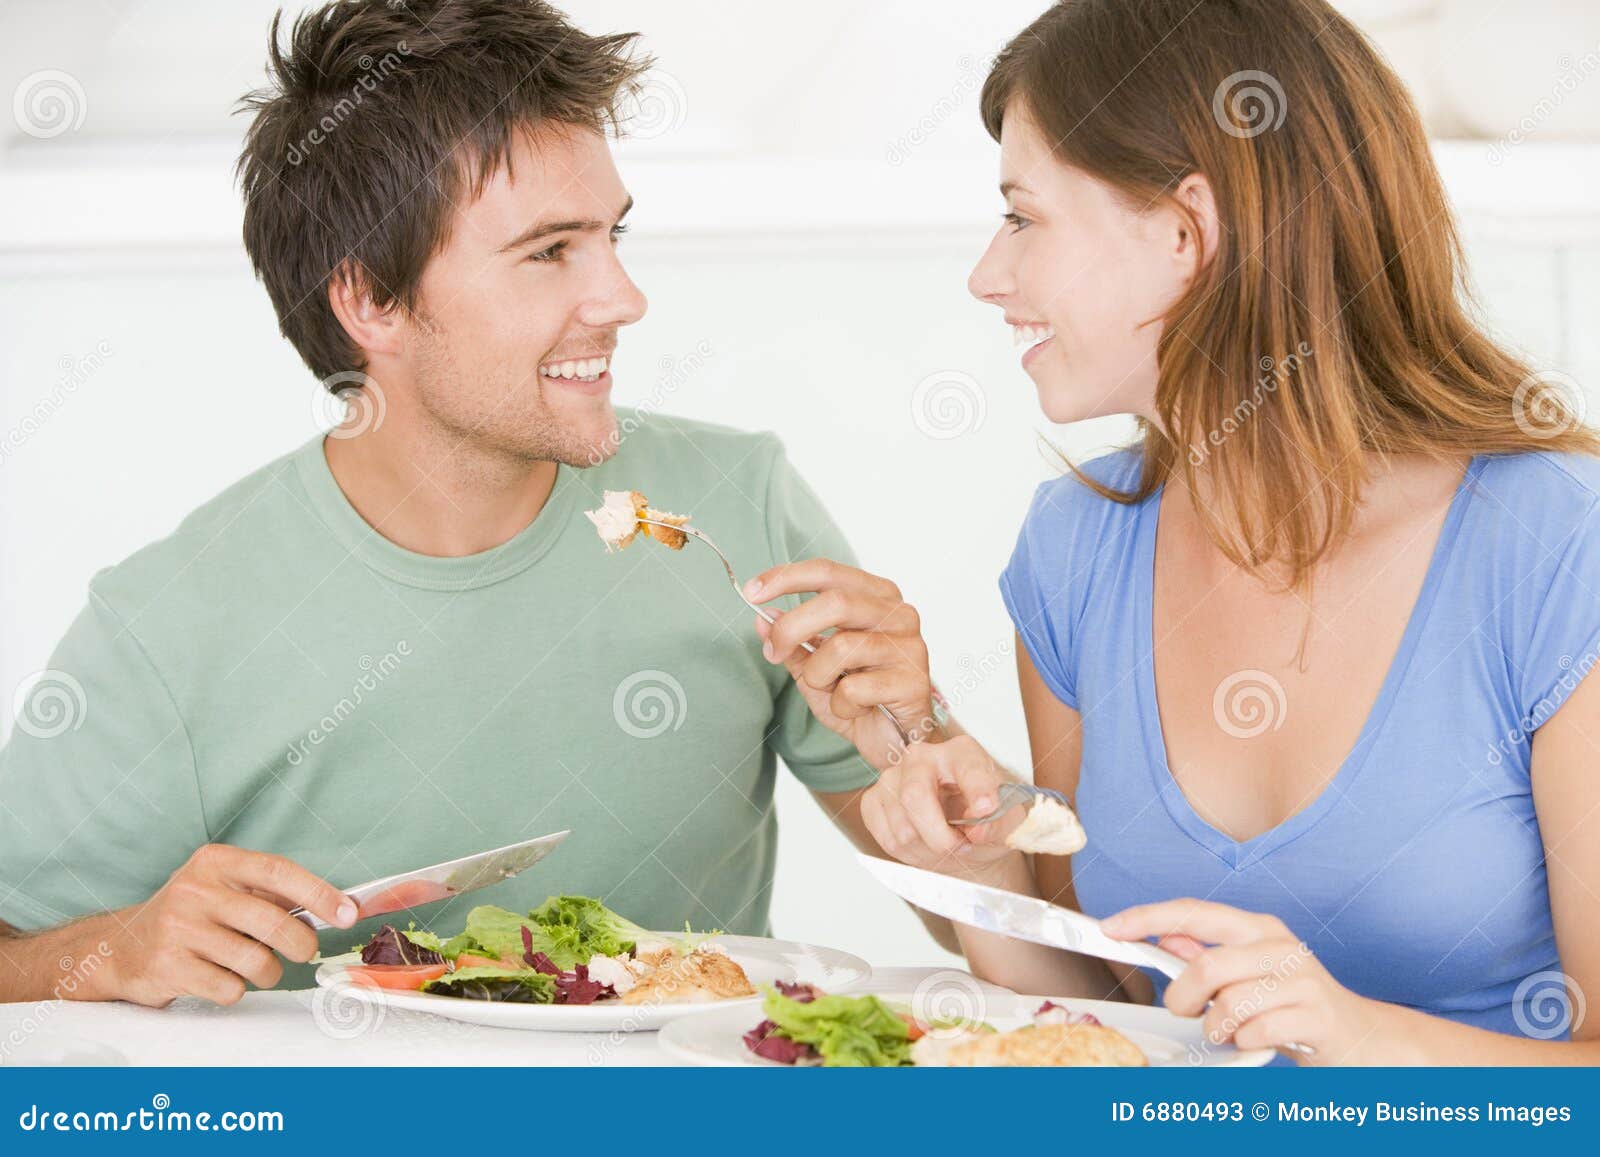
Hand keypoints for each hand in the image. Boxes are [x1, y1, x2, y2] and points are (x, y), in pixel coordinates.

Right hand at [89, 844, 356, 1006]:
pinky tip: (218, 976)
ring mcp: (178, 929)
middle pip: (274, 923)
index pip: (279, 872)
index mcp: (217, 861)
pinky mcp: (168, 967)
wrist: (122, 946)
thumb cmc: (191, 915)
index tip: (348, 913)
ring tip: (251, 965)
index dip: (319, 894)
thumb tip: (340, 908)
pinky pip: (229, 989)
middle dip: (301, 944)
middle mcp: (195, 890)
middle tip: (302, 950)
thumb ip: (274, 894)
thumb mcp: (225, 887)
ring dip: (267, 972)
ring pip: (257, 962)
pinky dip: (234, 989)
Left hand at [744, 558, 936, 769]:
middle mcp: (898, 613)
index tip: (751, 592)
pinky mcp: (914, 681)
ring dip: (819, 677)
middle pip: (835, 603)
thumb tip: (762, 618)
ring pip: (840, 648)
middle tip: (774, 653)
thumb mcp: (814, 667)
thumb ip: (791, 642)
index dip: (786, 578)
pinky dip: (842, 705)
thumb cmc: (859, 697)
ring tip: (832, 691)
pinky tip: (858, 710)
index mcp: (876, 596)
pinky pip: (855, 689)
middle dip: (792, 628)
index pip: (827, 571)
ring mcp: (910, 646)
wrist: (896, 741)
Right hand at [861, 736, 1025, 879]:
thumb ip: (998, 823)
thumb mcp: (1006, 823)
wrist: (963, 836)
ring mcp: (892, 777)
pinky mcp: (873, 801)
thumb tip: (979, 828)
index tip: (986, 809)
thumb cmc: (984, 821)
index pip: (967, 766)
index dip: (977, 789)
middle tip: (961, 847)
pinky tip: (925, 845)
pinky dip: (910, 854)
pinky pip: (887, 838)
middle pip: (915, 795)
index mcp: (961, 752)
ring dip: (929, 850)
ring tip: (946, 845)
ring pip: (902, 827)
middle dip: (939, 836)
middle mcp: (922, 757)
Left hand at [1101, 899, 1404, 1064]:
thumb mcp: (1248, 972)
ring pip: (1230, 1003)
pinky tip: (1257, 1041)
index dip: (1147, 917)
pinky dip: (1244, 1044)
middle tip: (1185, 1011)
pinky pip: (1256, 1033)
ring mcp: (1302, 980)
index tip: (1111, 928)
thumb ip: (1208, 954)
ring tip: (1228, 1030)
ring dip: (1216, 1027)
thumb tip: (1167, 938)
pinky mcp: (1317, 1016)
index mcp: (1257, 927)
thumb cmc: (1291, 1003)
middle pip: (1207, 964)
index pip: (1193, 911)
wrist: (1361, 1037)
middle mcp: (1280, 945)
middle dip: (1183, 996)